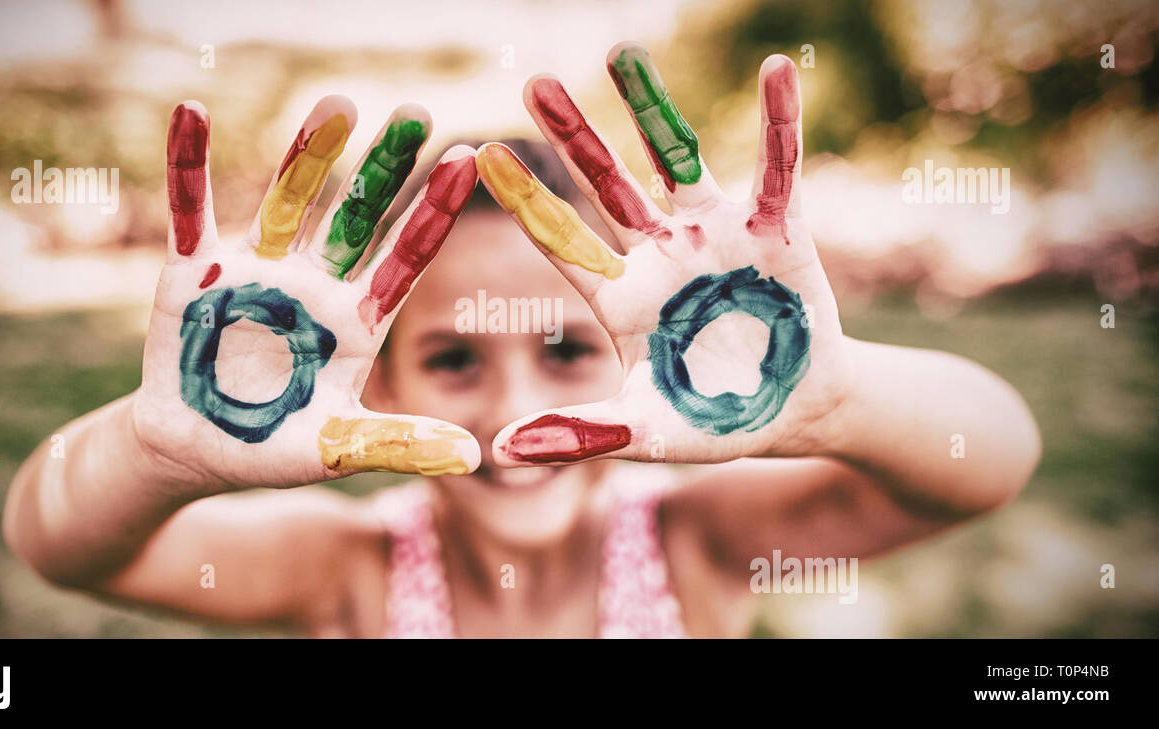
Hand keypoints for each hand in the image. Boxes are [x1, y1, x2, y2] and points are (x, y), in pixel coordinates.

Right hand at [133, 97, 481, 490]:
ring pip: (287, 202)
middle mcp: (313, 283)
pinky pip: (191, 210)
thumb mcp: (339, 449)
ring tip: (340, 103)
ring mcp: (255, 270)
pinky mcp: (195, 270)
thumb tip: (475, 457)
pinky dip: (189, 165)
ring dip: (309, 154)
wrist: (194, 450)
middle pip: (354, 216)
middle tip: (418, 114)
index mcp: (356, 320)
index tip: (467, 160)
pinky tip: (191, 112)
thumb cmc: (273, 449)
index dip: (431, 213)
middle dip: (383, 168)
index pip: (403, 258)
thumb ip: (399, 443)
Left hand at [479, 44, 854, 465]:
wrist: (797, 414)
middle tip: (534, 83)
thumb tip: (497, 453)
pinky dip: (779, 122)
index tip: (481, 154)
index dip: (526, 202)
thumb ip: (579, 435)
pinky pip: (777, 168)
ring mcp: (714, 236)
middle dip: (573, 137)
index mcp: (620, 298)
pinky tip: (776, 70)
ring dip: (651, 110)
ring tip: (620, 54)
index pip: (563, 243)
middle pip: (606, 185)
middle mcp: (657, 254)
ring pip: (677, 160)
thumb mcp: (645, 434)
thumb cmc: (713, 423)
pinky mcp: (775, 230)